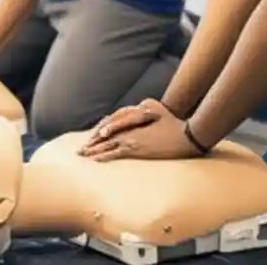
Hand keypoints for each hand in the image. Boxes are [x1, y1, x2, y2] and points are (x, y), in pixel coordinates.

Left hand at [79, 99, 202, 161]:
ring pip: (107, 145)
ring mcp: (132, 141)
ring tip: (83, 155)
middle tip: (80, 150)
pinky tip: (95, 160)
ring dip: (94, 150)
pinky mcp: (137, 151)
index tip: (91, 137)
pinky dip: (104, 156)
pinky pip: (116, 154)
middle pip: (105, 135)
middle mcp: (129, 129)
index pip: (110, 124)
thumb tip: (137, 106)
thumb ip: (144, 108)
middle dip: (91, 143)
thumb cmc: (174, 123)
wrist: (186, 137)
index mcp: (132, 119)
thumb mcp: (157, 109)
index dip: (99, 131)